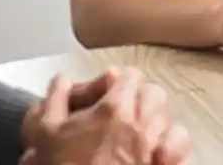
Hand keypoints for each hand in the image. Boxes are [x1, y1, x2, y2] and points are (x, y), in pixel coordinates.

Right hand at [19, 68, 190, 164]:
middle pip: (153, 92)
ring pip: (168, 115)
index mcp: (113, 109)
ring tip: (138, 126)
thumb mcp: (44, 131)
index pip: (130, 76)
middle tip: (123, 107)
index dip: (118, 81)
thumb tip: (63, 80)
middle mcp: (139, 124)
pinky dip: (171, 140)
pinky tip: (156, 145)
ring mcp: (152, 146)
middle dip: (139, 95)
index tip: (109, 89)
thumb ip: (55, 98)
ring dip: (154, 115)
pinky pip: (179, 143)